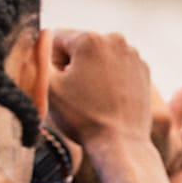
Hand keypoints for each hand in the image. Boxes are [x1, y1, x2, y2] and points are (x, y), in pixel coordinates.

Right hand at [48, 30, 181, 182]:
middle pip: (79, 46)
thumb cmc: (82, 117)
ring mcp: (133, 55)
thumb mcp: (48, 86)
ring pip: (99, 56)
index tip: (61, 85)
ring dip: (91, 71)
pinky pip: (117, 67)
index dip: (52, 63)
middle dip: (73, 65)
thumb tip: (39, 42)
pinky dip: (110, 78)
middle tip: (77, 94)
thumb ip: (38, 57)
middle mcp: (115, 39)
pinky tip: (109, 99)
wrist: (121, 144)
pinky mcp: (144, 71)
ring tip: (93, 98)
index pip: (56, 38)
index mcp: (89, 38)